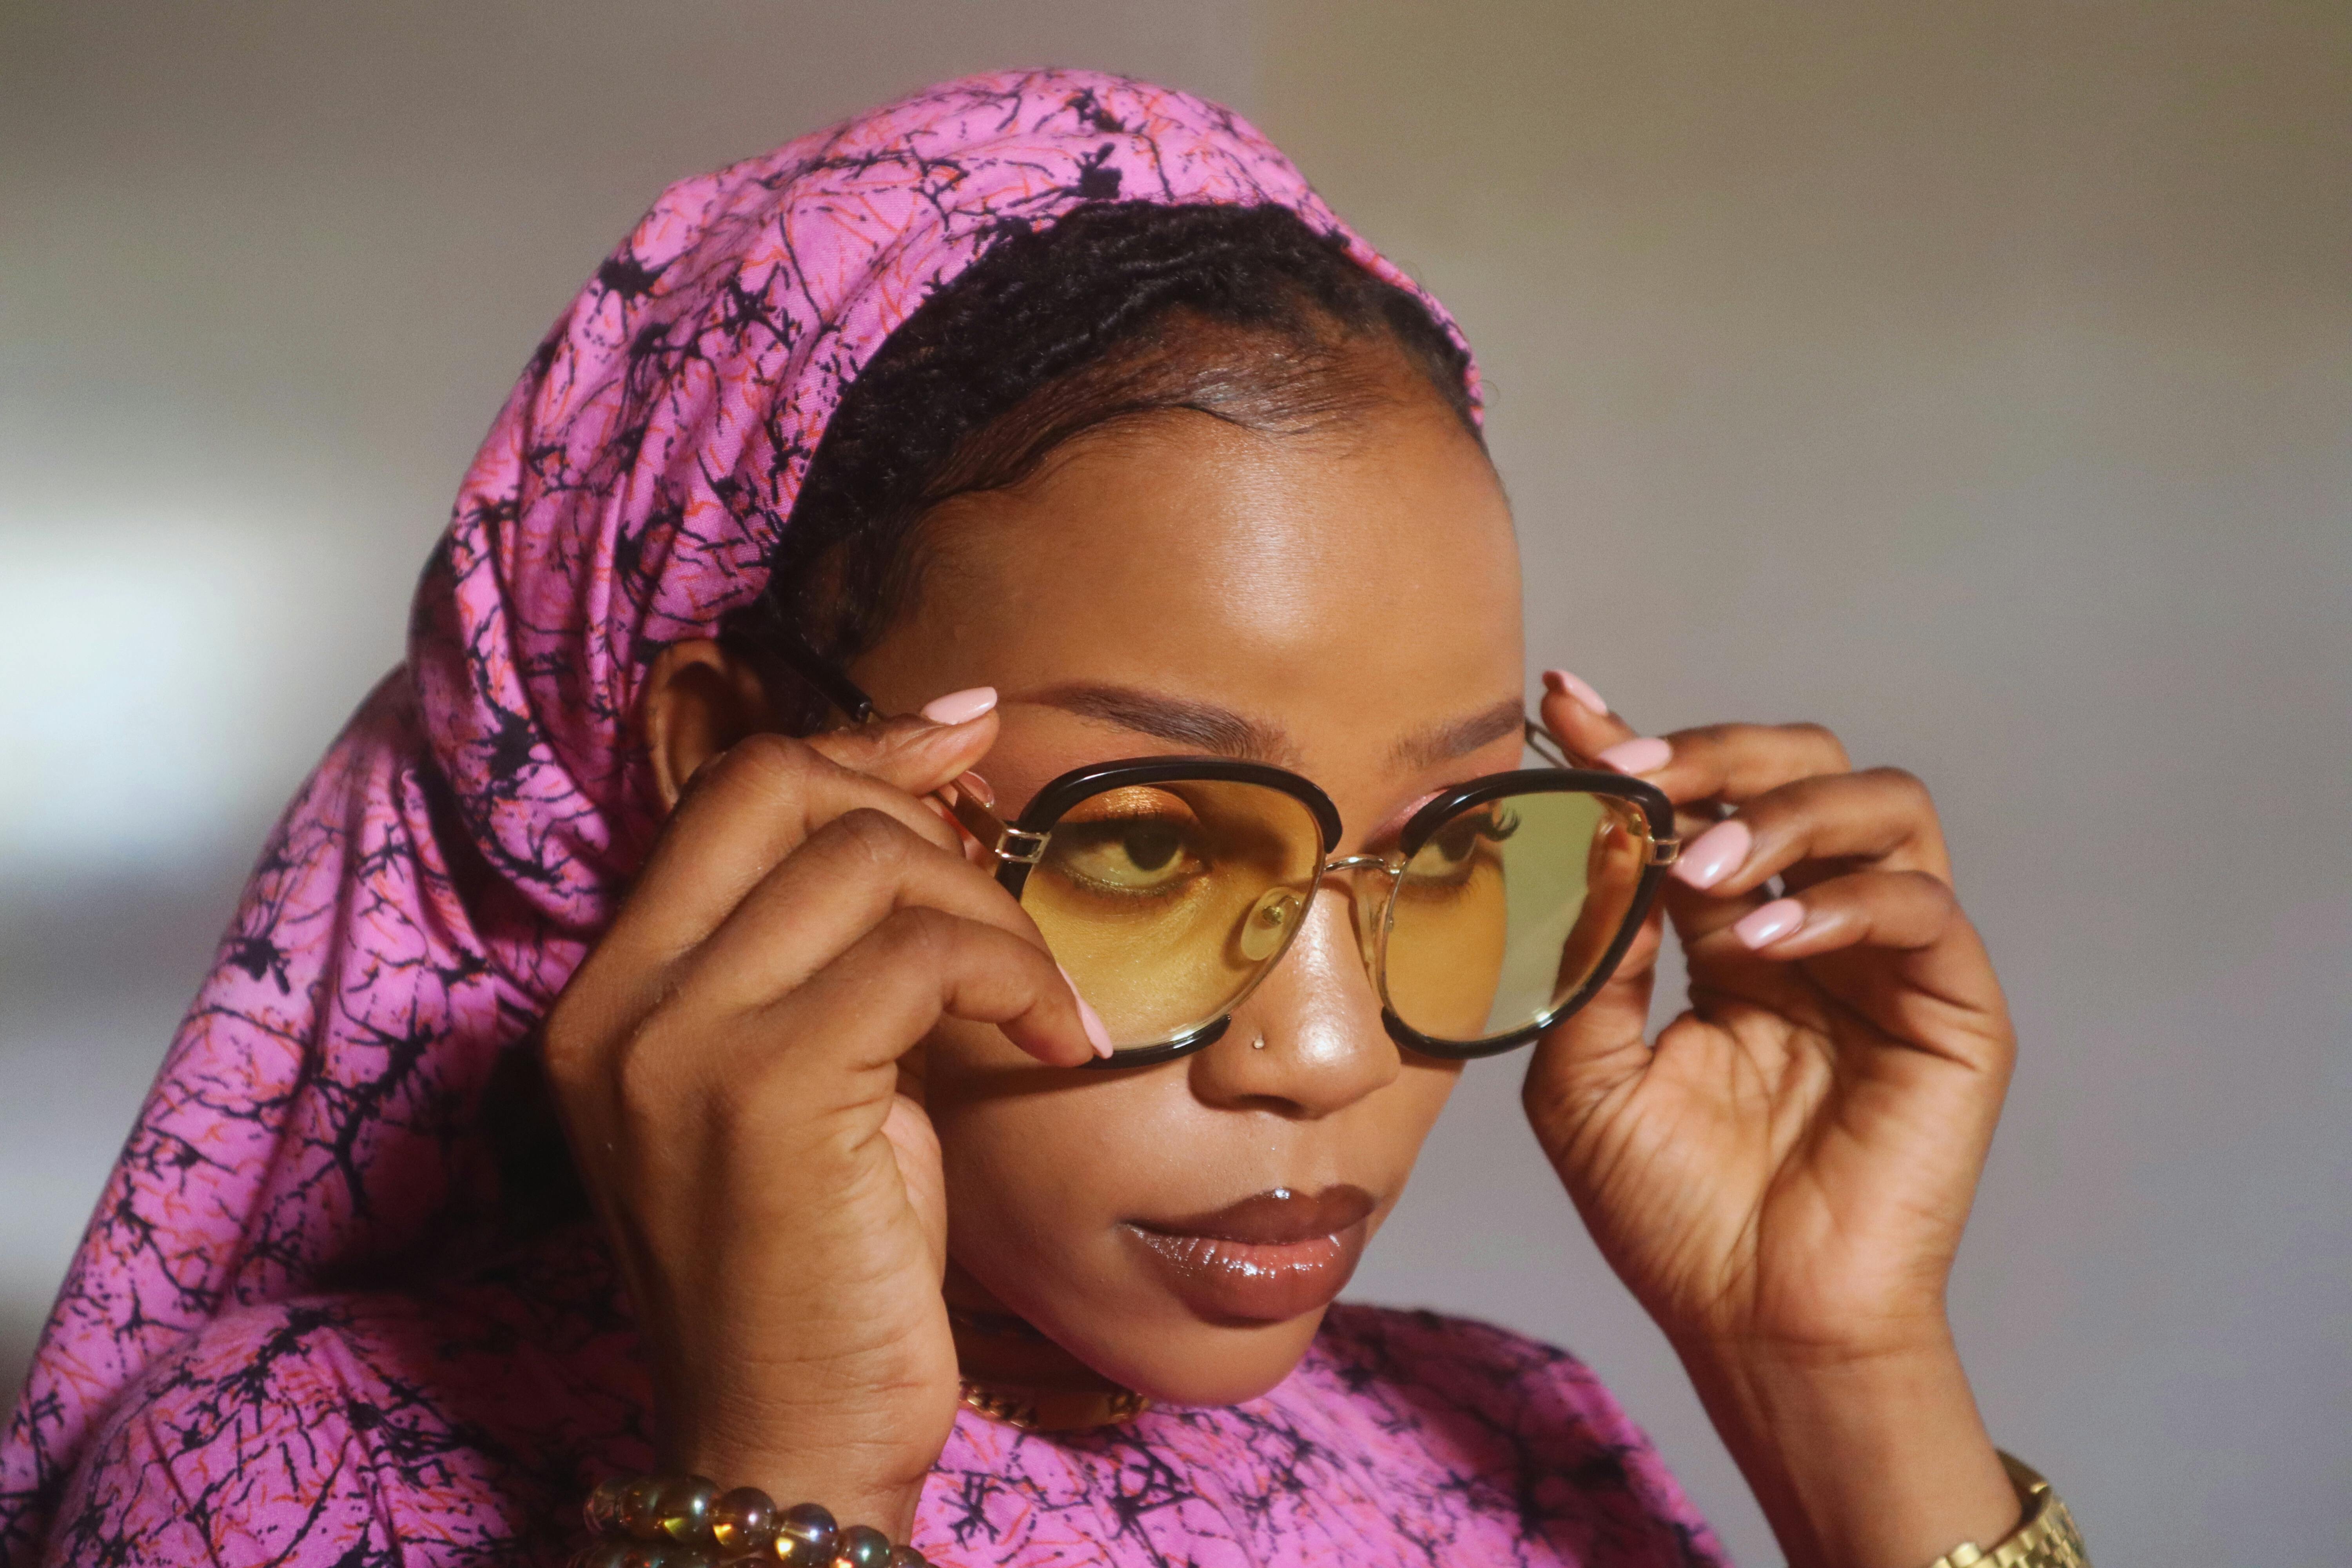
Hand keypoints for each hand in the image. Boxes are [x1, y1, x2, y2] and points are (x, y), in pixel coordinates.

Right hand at [541, 711, 1099, 1537]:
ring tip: (1036, 1002)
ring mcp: (677, 1044)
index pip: (731, 791)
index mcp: (610, 994)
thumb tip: (924, 799)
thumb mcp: (809, 1078)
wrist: (787, 1437)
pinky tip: (1058, 1046)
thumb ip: (831, 952)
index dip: (861, 746)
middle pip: (779, 784)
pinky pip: (924, 956)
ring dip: (990, 912)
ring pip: (867, 859)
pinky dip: (1017, 980)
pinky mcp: (765, 1093)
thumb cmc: (816, 1265)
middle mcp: (617, 1004)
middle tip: (999, 893)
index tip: (964, 741)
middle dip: (917, 805)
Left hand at [1525, 676, 2020, 1567]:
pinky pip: (1920, 906)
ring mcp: (1891, 959)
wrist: (1751, 1318)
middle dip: (1720, 753)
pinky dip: (1840, 902)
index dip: (1637, 743)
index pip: (1699, 803)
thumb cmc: (1669, 1209)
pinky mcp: (1954, 1005)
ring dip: (1784, 815)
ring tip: (1704, 876)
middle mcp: (1815, 925)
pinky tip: (1764, 945)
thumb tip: (1592, 836)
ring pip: (1883, 805)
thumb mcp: (1583, 1066)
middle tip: (1645, 781)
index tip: (1566, 704)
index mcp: (1730, 932)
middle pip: (1804, 765)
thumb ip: (1586, 950)